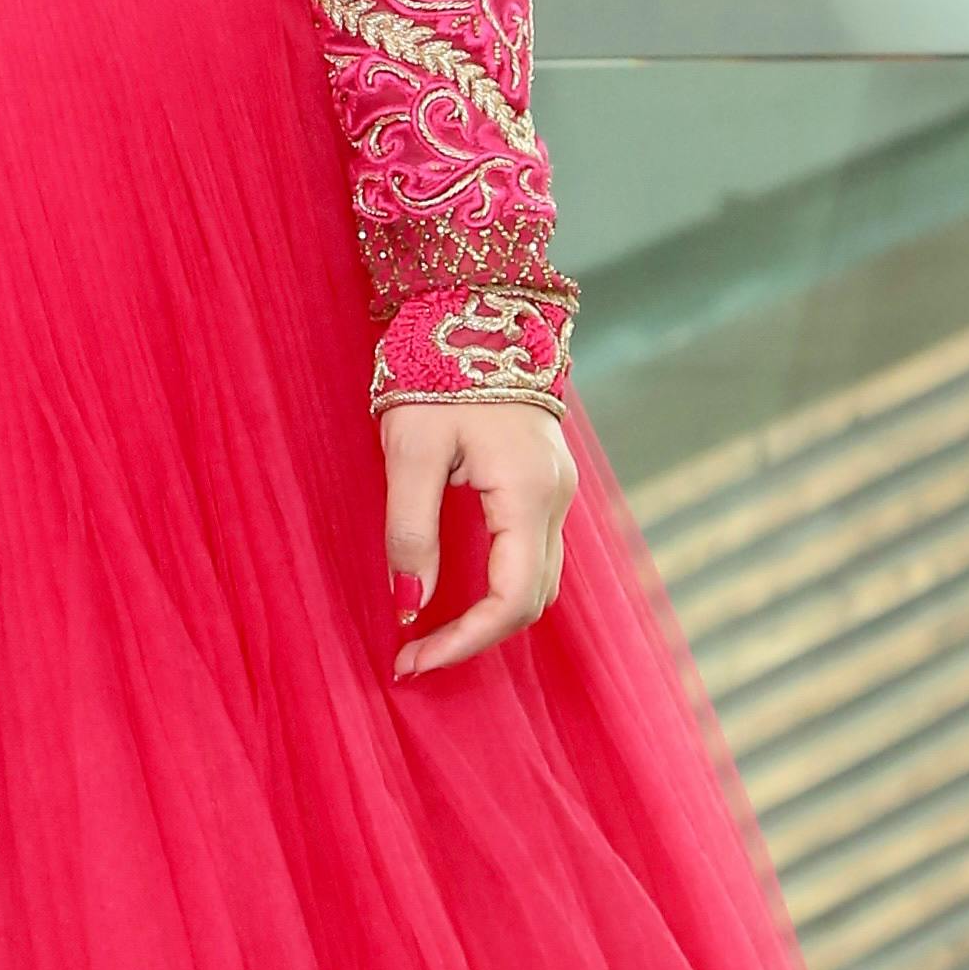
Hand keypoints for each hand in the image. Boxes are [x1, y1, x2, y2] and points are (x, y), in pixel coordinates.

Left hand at [384, 390, 573, 681]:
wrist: (476, 310)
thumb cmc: (437, 375)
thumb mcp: (410, 452)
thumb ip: (411, 532)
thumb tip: (410, 605)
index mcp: (528, 493)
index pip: (511, 600)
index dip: (463, 640)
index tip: (413, 659)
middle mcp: (556, 499)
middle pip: (533, 600)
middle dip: (475, 637)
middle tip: (414, 658)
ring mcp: (558, 489)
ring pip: (539, 580)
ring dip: (490, 616)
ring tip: (432, 633)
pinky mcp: (545, 482)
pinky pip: (534, 553)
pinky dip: (501, 586)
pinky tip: (458, 592)